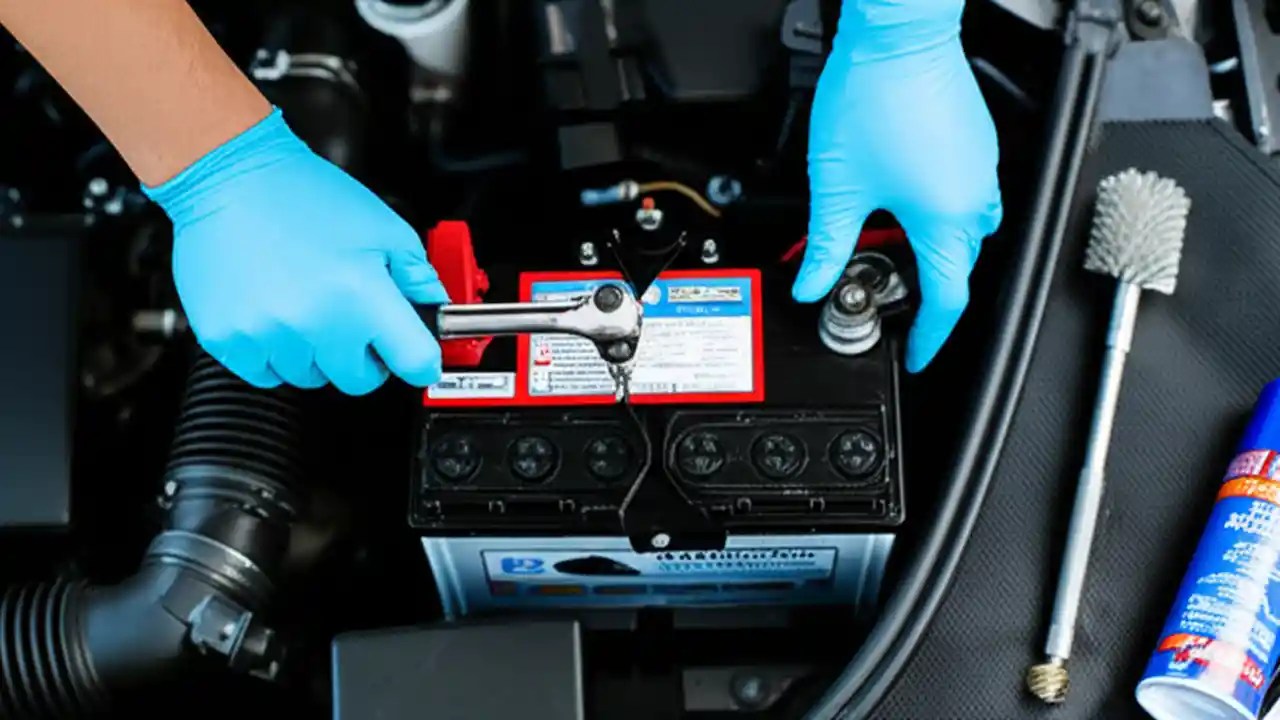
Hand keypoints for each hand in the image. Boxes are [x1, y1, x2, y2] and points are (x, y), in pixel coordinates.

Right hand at [143, 108, 448, 393]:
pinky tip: (275, 310)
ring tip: (305, 301)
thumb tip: (435, 310)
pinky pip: (265, 373)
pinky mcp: (227, 340)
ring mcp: (268, 335)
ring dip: (315, 352)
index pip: (414, 363)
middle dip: (362, 354)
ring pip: (310, 377)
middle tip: (350, 316)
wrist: (230, 178)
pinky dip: (275, 352)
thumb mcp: (384, 227)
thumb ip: (418, 276)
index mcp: (361, 296)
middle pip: (359, 379)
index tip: (416, 358)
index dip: (421, 361)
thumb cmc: (304, 195)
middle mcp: (315, 322)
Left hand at [793, 0, 1002, 372]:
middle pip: (956, 267)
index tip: (917, 355)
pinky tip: (901, 202)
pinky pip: (964, 196)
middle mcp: (973, 198)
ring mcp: (980, 169)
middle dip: (923, 291)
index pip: (946, 300)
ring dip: (932, 249)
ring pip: (963, 231)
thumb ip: (824, 246)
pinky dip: (937, 214)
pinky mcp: (974, 144)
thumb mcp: (836, 187)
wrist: (898, 34)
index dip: (930, 338)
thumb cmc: (874, 97)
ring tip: (886, 247)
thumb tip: (810, 284)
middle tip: (884, 297)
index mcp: (944, 219)